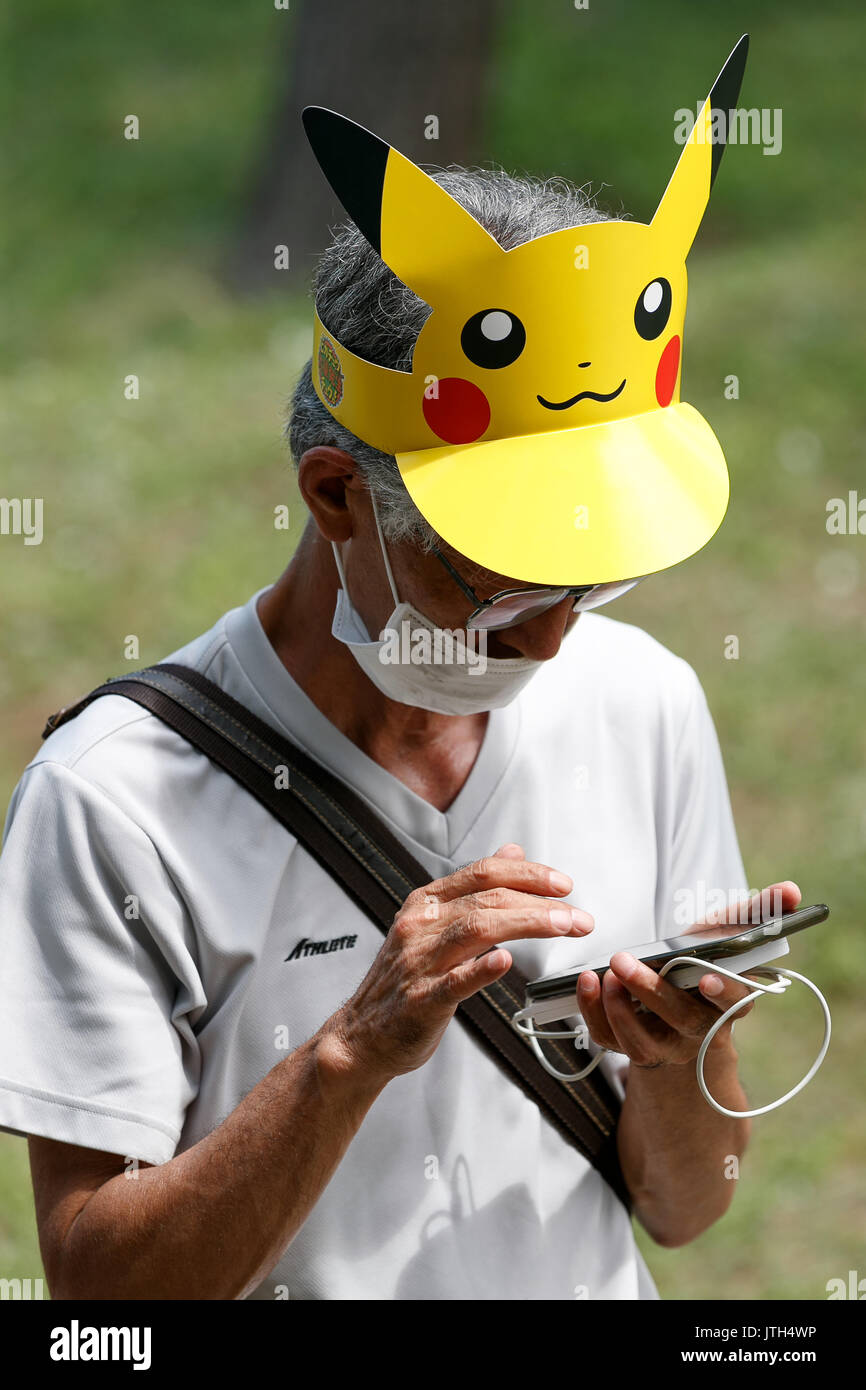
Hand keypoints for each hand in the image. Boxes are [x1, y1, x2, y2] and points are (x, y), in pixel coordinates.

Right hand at [327, 843, 593, 1083]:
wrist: (363, 1035)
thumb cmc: (404, 980)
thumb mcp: (435, 923)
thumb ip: (475, 889)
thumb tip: (512, 852)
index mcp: (426, 903)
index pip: (482, 873)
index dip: (528, 874)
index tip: (564, 884)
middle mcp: (421, 925)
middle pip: (487, 898)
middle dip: (541, 902)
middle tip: (578, 915)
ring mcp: (419, 961)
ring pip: (477, 929)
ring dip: (527, 924)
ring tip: (563, 927)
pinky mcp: (421, 1000)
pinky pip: (453, 981)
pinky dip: (481, 969)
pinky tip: (506, 962)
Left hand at [577, 880, 800, 1068]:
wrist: (681, 1004)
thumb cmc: (708, 960)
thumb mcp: (729, 934)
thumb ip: (759, 912)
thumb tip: (793, 890)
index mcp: (731, 1003)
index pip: (736, 1004)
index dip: (725, 994)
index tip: (709, 977)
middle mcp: (700, 1030)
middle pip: (680, 1019)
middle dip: (652, 991)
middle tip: (623, 961)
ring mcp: (665, 1045)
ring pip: (642, 1042)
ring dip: (619, 1009)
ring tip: (604, 973)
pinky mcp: (631, 1047)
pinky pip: (610, 1040)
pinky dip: (596, 1014)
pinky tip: (587, 983)